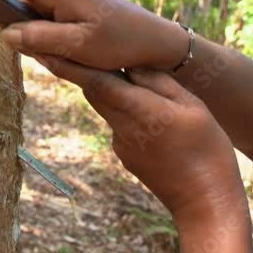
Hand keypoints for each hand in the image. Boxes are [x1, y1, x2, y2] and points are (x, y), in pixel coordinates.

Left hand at [35, 57, 245, 222]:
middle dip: (88, 71)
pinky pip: (120, 126)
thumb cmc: (208, 150)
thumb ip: (159, 83)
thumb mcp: (192, 107)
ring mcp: (121, 145)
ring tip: (140, 84)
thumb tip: (131, 64)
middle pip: (95, 92)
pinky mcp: (126, 157)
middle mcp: (122, 128)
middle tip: (79, 48)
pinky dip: (129, 114)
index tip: (43, 49)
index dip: (69, 64)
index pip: (95, 82)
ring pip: (108, 108)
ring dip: (114, 92)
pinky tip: (156, 122)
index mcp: (139, 111)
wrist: (205, 203)